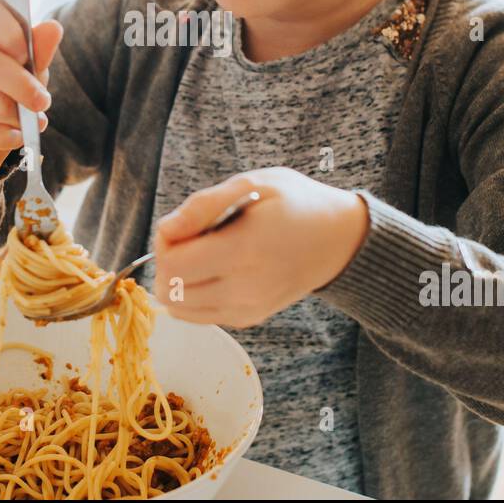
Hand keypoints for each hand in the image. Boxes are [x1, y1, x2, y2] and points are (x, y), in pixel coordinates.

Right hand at [0, 0, 62, 180]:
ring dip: (18, 116)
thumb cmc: (7, 92)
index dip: (10, 31)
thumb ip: (38, 51)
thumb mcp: (28, 70)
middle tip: (42, 101)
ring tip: (29, 122)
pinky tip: (13, 136)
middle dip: (22, 85)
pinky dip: (7, 137)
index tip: (26, 54)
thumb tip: (53, 28)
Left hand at [152, 167, 369, 327]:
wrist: (338, 240)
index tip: (187, 221)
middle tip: (194, 235)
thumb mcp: (253, 183)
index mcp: (244, 251)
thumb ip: (203, 205)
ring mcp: (246, 309)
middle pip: (169, 289)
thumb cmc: (296, 204)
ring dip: (178, 278)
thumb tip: (165, 229)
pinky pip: (198, 313)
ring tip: (204, 252)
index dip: (165, 240)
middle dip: (168, 259)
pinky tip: (215, 268)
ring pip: (178, 306)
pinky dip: (194, 292)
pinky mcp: (248, 319)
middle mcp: (244, 289)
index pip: (172, 264)